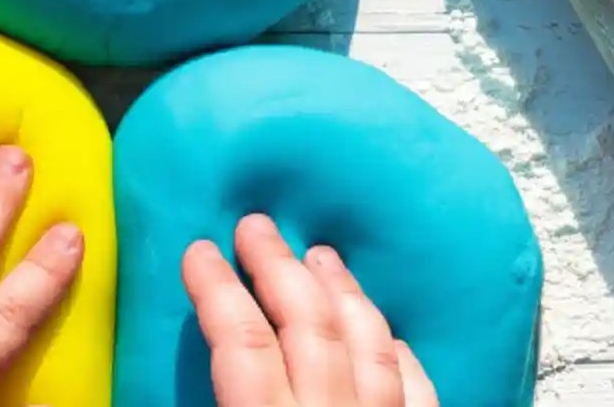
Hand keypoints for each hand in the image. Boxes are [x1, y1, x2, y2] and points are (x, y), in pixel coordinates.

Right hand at [183, 215, 438, 406]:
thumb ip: (205, 400)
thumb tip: (194, 366)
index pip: (242, 342)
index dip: (218, 290)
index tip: (199, 250)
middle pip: (309, 326)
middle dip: (279, 268)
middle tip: (257, 225)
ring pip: (370, 347)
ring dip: (343, 294)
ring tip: (323, 256)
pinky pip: (419, 391)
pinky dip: (400, 355)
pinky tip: (390, 335)